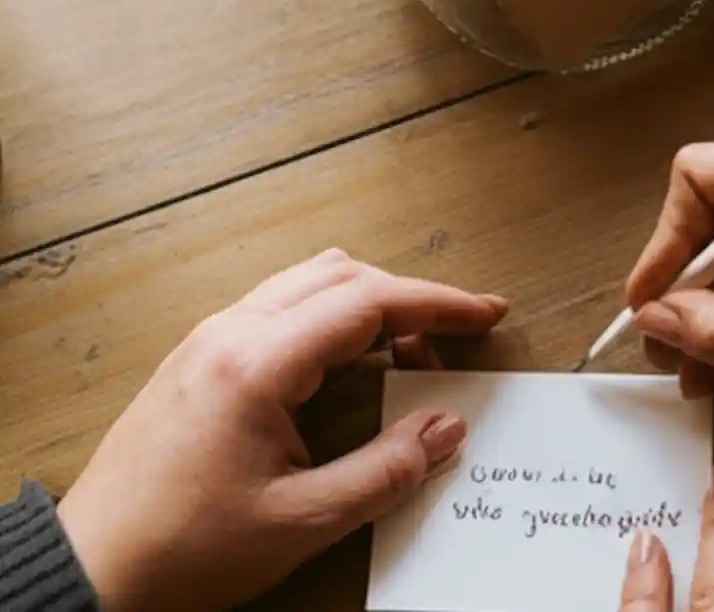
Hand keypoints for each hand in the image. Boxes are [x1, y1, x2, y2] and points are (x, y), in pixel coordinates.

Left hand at [56, 249, 506, 610]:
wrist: (96, 568)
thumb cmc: (184, 549)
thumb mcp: (303, 520)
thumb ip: (387, 469)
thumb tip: (446, 429)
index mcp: (256, 364)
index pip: (368, 302)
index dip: (438, 304)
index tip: (485, 313)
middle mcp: (230, 334)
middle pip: (342, 278)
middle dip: (412, 299)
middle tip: (461, 334)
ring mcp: (211, 341)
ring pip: (309, 285)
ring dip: (370, 307)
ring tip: (412, 355)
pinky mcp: (202, 358)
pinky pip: (281, 310)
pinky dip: (333, 321)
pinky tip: (354, 363)